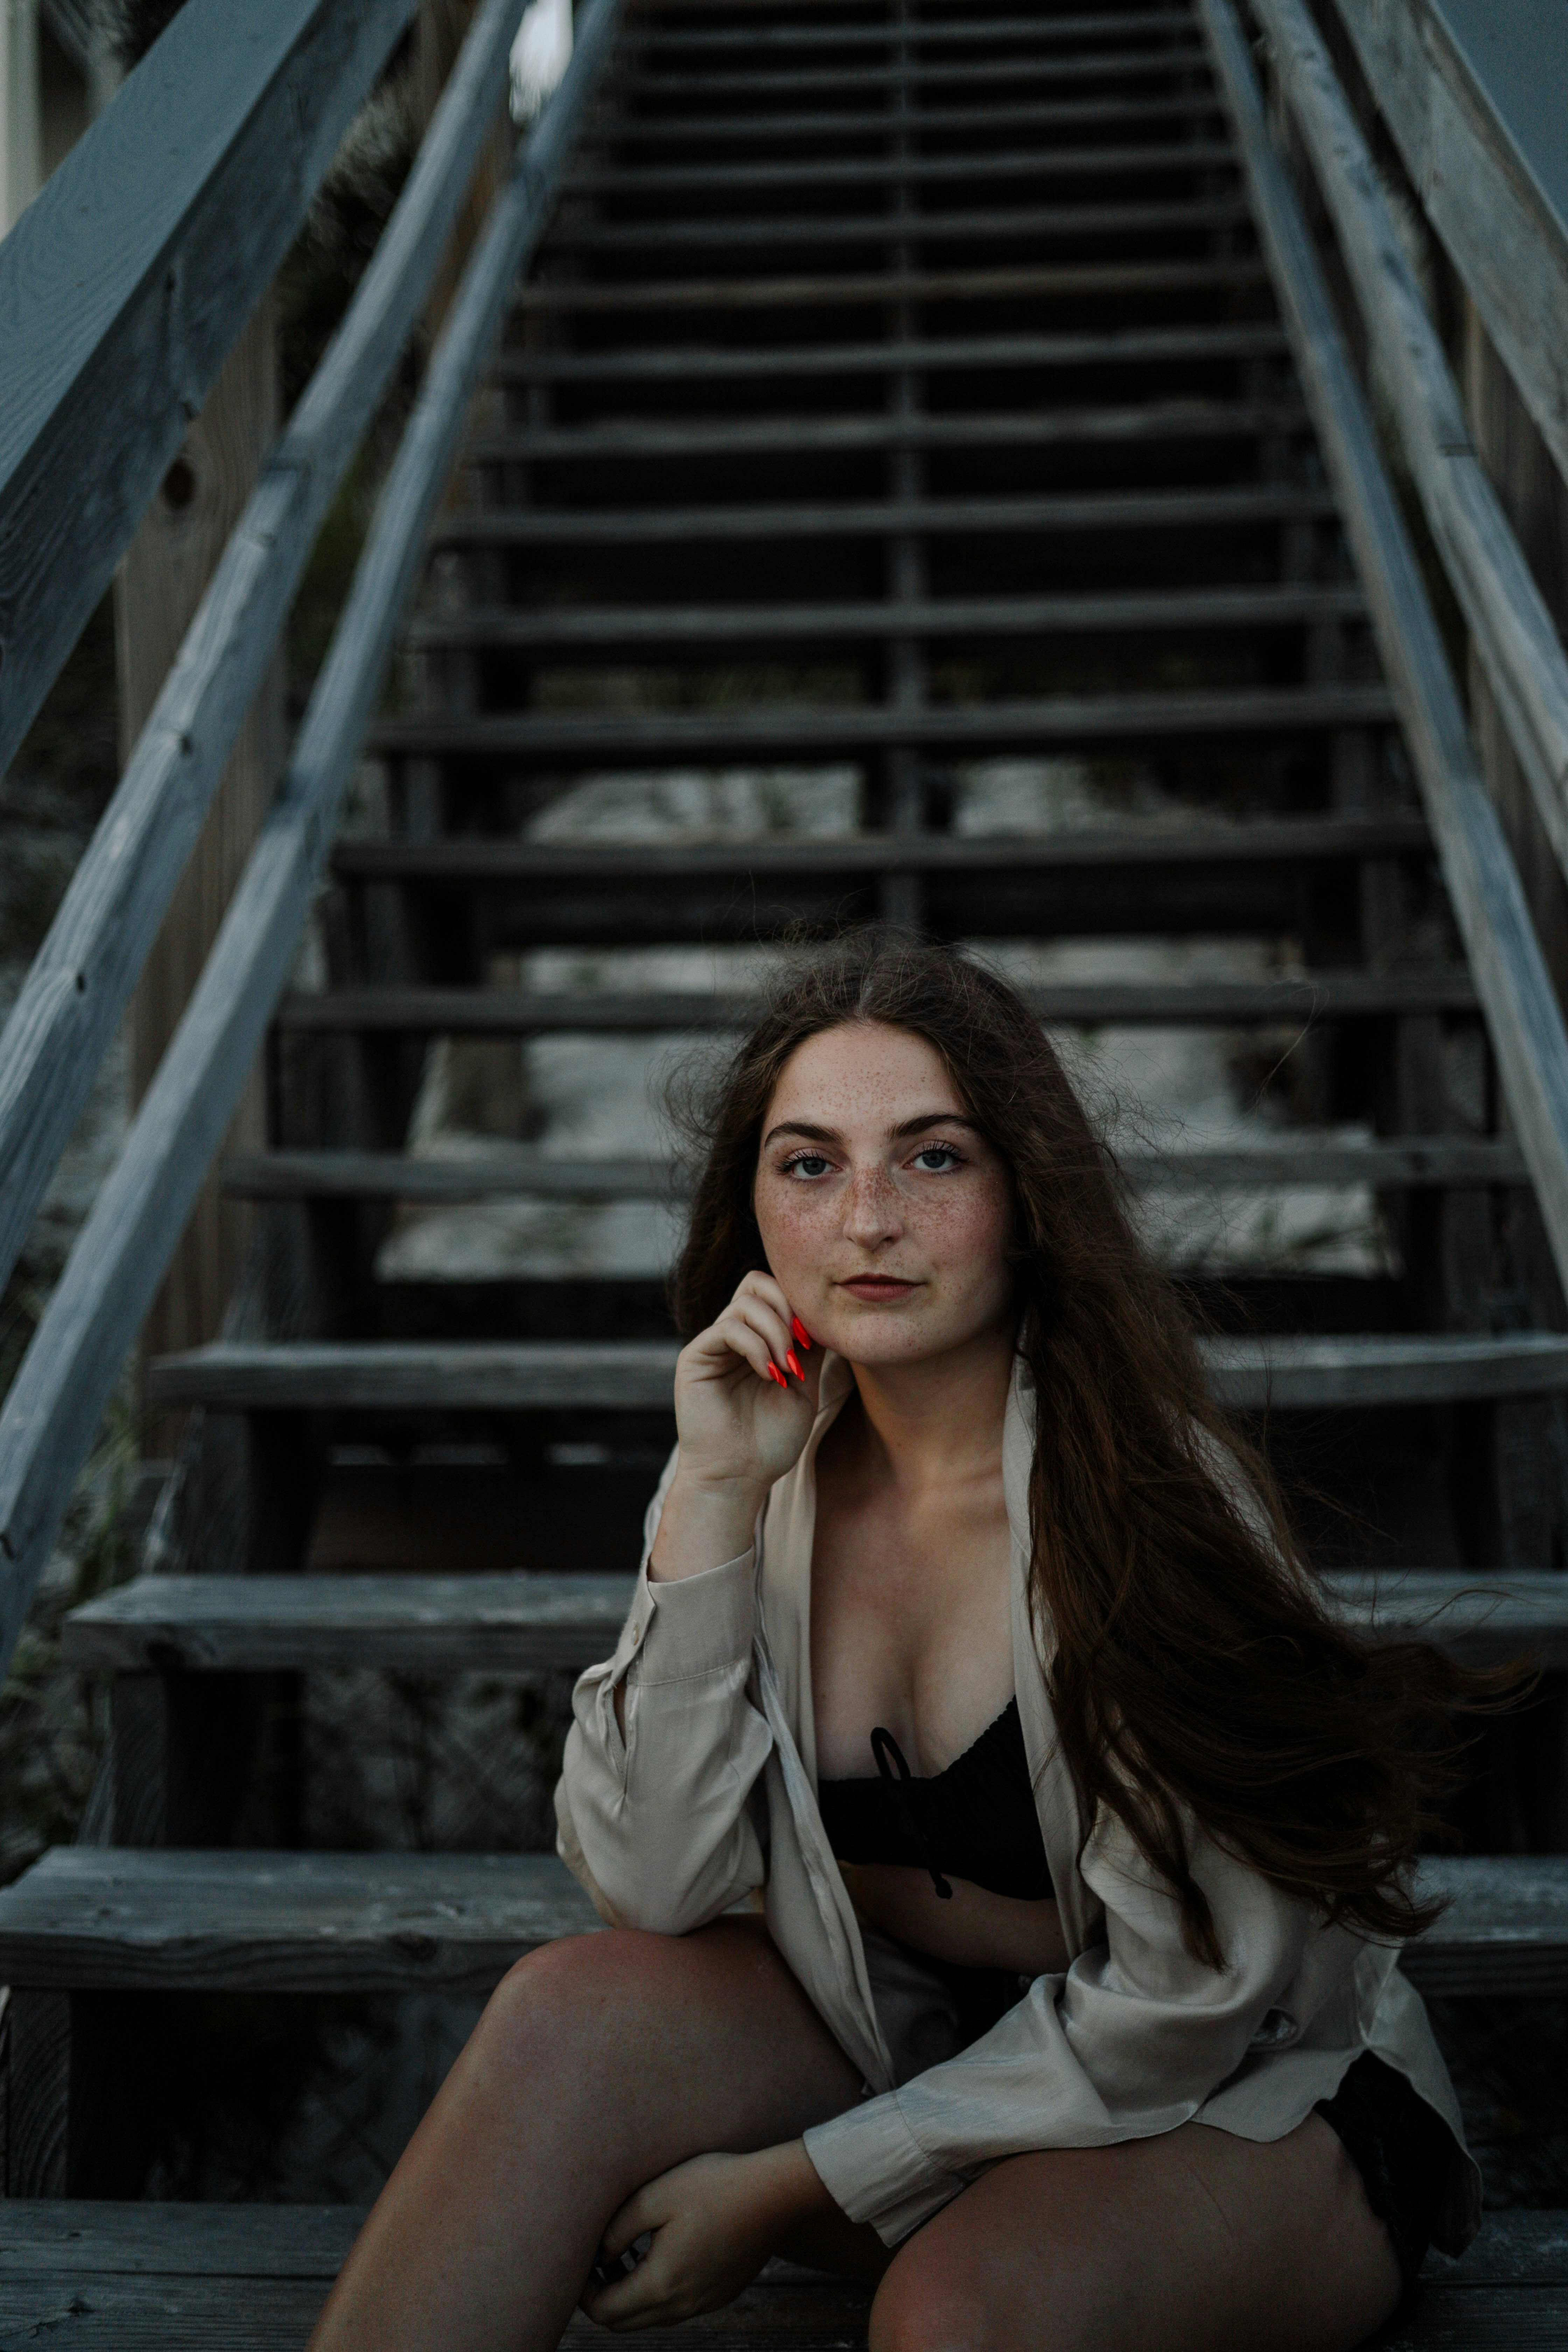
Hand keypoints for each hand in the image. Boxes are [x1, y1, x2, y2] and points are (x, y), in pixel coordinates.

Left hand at [578, 2143, 827, 2331]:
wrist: (775, 2192)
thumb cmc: (712, 2185)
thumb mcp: (654, 2196)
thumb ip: (617, 2230)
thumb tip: (598, 2254)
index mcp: (662, 2284)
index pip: (604, 2312)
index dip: (583, 2290)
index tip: (580, 2259)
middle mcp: (683, 2306)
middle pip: (625, 2323)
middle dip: (603, 2295)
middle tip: (599, 2257)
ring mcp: (705, 2303)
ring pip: (651, 2316)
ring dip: (631, 2292)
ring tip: (627, 2250)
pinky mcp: (722, 2294)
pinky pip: (677, 2306)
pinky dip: (659, 2289)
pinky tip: (663, 2249)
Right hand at [651, 1275, 822, 1578]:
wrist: (739, 1478)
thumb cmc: (769, 1441)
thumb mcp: (804, 1388)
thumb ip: (810, 1350)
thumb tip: (824, 1315)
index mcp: (757, 1340)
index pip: (776, 1293)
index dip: (801, 1306)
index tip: (817, 1341)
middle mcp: (733, 1336)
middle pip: (758, 1283)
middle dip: (788, 1307)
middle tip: (801, 1346)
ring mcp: (713, 1344)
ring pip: (746, 1301)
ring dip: (776, 1331)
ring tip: (786, 1369)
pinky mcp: (695, 1357)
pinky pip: (728, 1328)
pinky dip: (756, 1346)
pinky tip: (769, 1375)